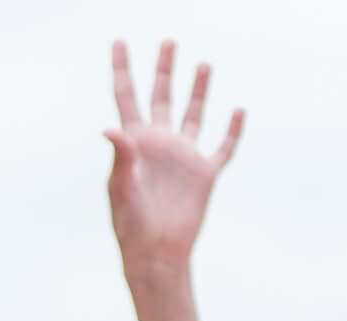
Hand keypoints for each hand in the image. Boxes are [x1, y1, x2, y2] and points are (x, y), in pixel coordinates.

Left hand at [105, 39, 244, 273]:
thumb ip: (120, 157)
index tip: (119, 41)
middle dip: (165, 69)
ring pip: (193, 114)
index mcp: (136, 143)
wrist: (157, 253)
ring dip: (198, 91)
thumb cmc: (131, 225)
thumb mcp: (122, 189)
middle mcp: (160, 144)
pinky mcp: (205, 174)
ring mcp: (184, 157)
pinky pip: (223, 147)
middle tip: (169, 42)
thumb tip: (109, 129)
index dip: (123, 68)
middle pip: (162, 96)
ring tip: (203, 64)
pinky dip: (232, 130)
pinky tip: (237, 110)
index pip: (127, 96)